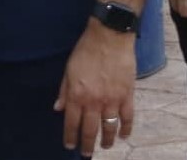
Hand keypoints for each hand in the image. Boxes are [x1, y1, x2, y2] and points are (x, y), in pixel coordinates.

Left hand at [54, 22, 134, 154]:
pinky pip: (128, 118)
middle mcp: (94, 101)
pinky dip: (126, 129)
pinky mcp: (127, 96)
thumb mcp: (68, 69)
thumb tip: (58, 108)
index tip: (69, 146)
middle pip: (90, 129)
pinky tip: (123, 136)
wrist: (109, 38)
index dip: (70, 136)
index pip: (72, 121)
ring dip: (107, 140)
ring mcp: (112, 100)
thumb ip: (64, 91)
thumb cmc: (85, 51)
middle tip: (86, 154)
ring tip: (104, 147)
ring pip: (110, 127)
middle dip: (87, 144)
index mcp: (77, 94)